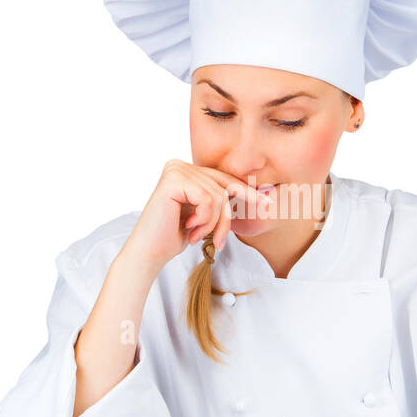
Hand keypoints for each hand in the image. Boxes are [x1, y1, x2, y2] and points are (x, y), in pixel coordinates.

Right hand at [122, 159, 272, 273]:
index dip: (246, 193)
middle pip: (223, 188)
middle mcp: (180, 164)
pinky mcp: (173, 180)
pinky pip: (208, 199)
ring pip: (218, 196)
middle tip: (219, 242)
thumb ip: (221, 199)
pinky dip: (204, 220)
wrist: (149, 252)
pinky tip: (189, 229)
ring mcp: (175, 170)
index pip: (224, 179)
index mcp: (186, 169)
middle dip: (225, 219)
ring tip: (197, 236)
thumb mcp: (204, 214)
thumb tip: (260, 194)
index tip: (266, 205)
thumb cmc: (174, 236)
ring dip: (212, 224)